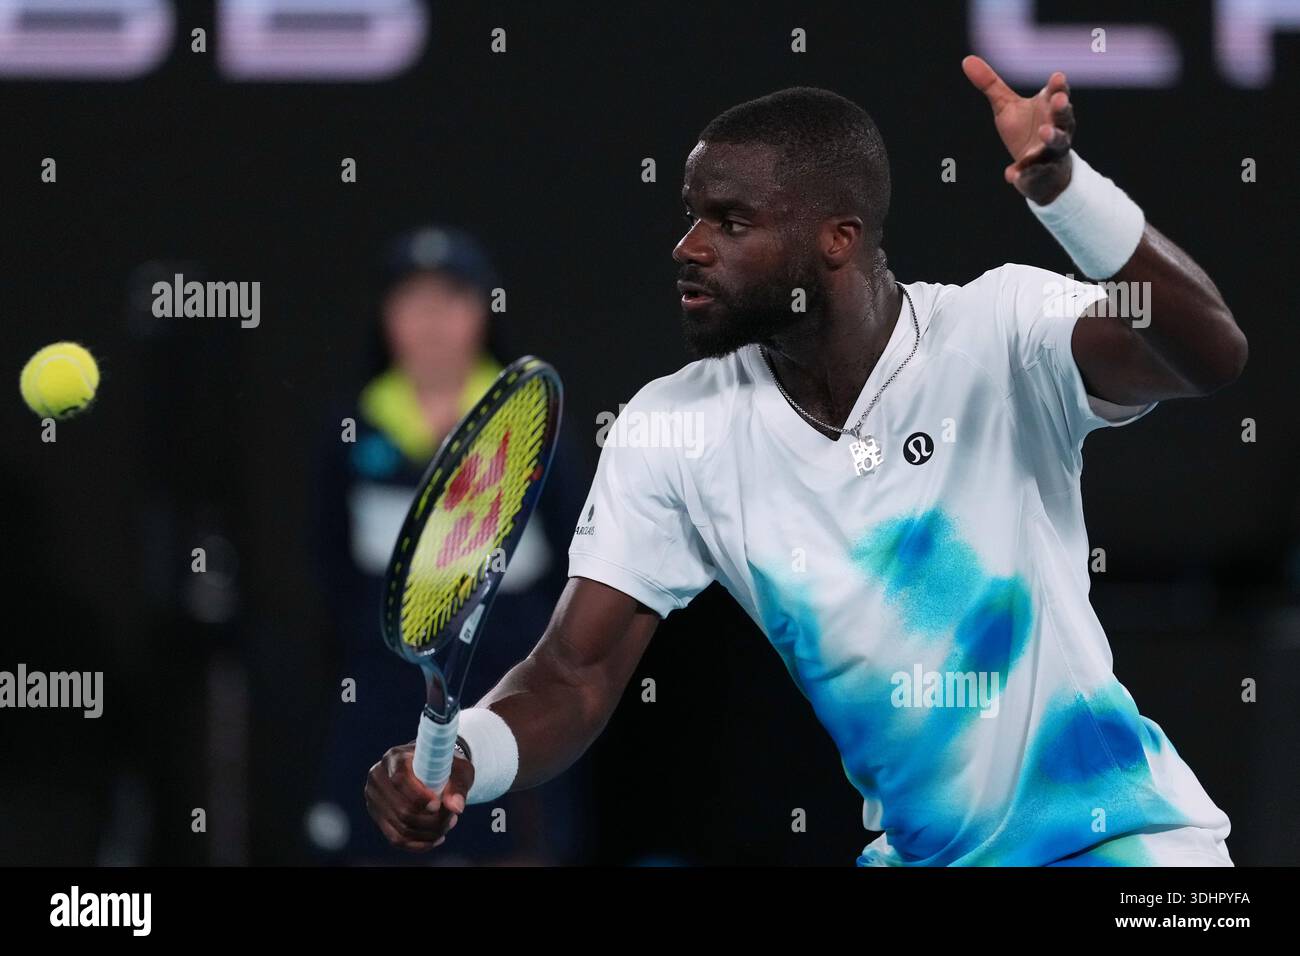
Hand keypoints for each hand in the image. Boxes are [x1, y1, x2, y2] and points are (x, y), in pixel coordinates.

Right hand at [364, 741, 474, 850]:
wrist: (430, 767)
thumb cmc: (445, 765)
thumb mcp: (458, 769)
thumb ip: (458, 786)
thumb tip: (456, 807)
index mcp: (395, 757)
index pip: (400, 779)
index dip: (418, 796)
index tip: (437, 805)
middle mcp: (378, 776)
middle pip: (401, 809)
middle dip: (431, 820)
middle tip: (452, 818)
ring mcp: (374, 797)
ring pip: (400, 827)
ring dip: (428, 833)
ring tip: (448, 825)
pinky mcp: (377, 815)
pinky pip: (396, 838)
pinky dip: (418, 843)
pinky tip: (436, 838)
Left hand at [961, 54, 1074, 204]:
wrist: (1040, 171)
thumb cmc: (1025, 130)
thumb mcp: (1005, 107)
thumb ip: (991, 84)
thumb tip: (967, 60)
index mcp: (1049, 106)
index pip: (1057, 92)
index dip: (1058, 85)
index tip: (1057, 76)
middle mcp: (1057, 126)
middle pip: (1064, 115)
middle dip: (1062, 107)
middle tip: (1059, 100)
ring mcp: (1051, 150)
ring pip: (1057, 142)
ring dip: (1052, 136)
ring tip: (1044, 132)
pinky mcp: (1041, 172)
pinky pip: (1034, 173)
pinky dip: (1024, 173)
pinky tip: (1012, 176)